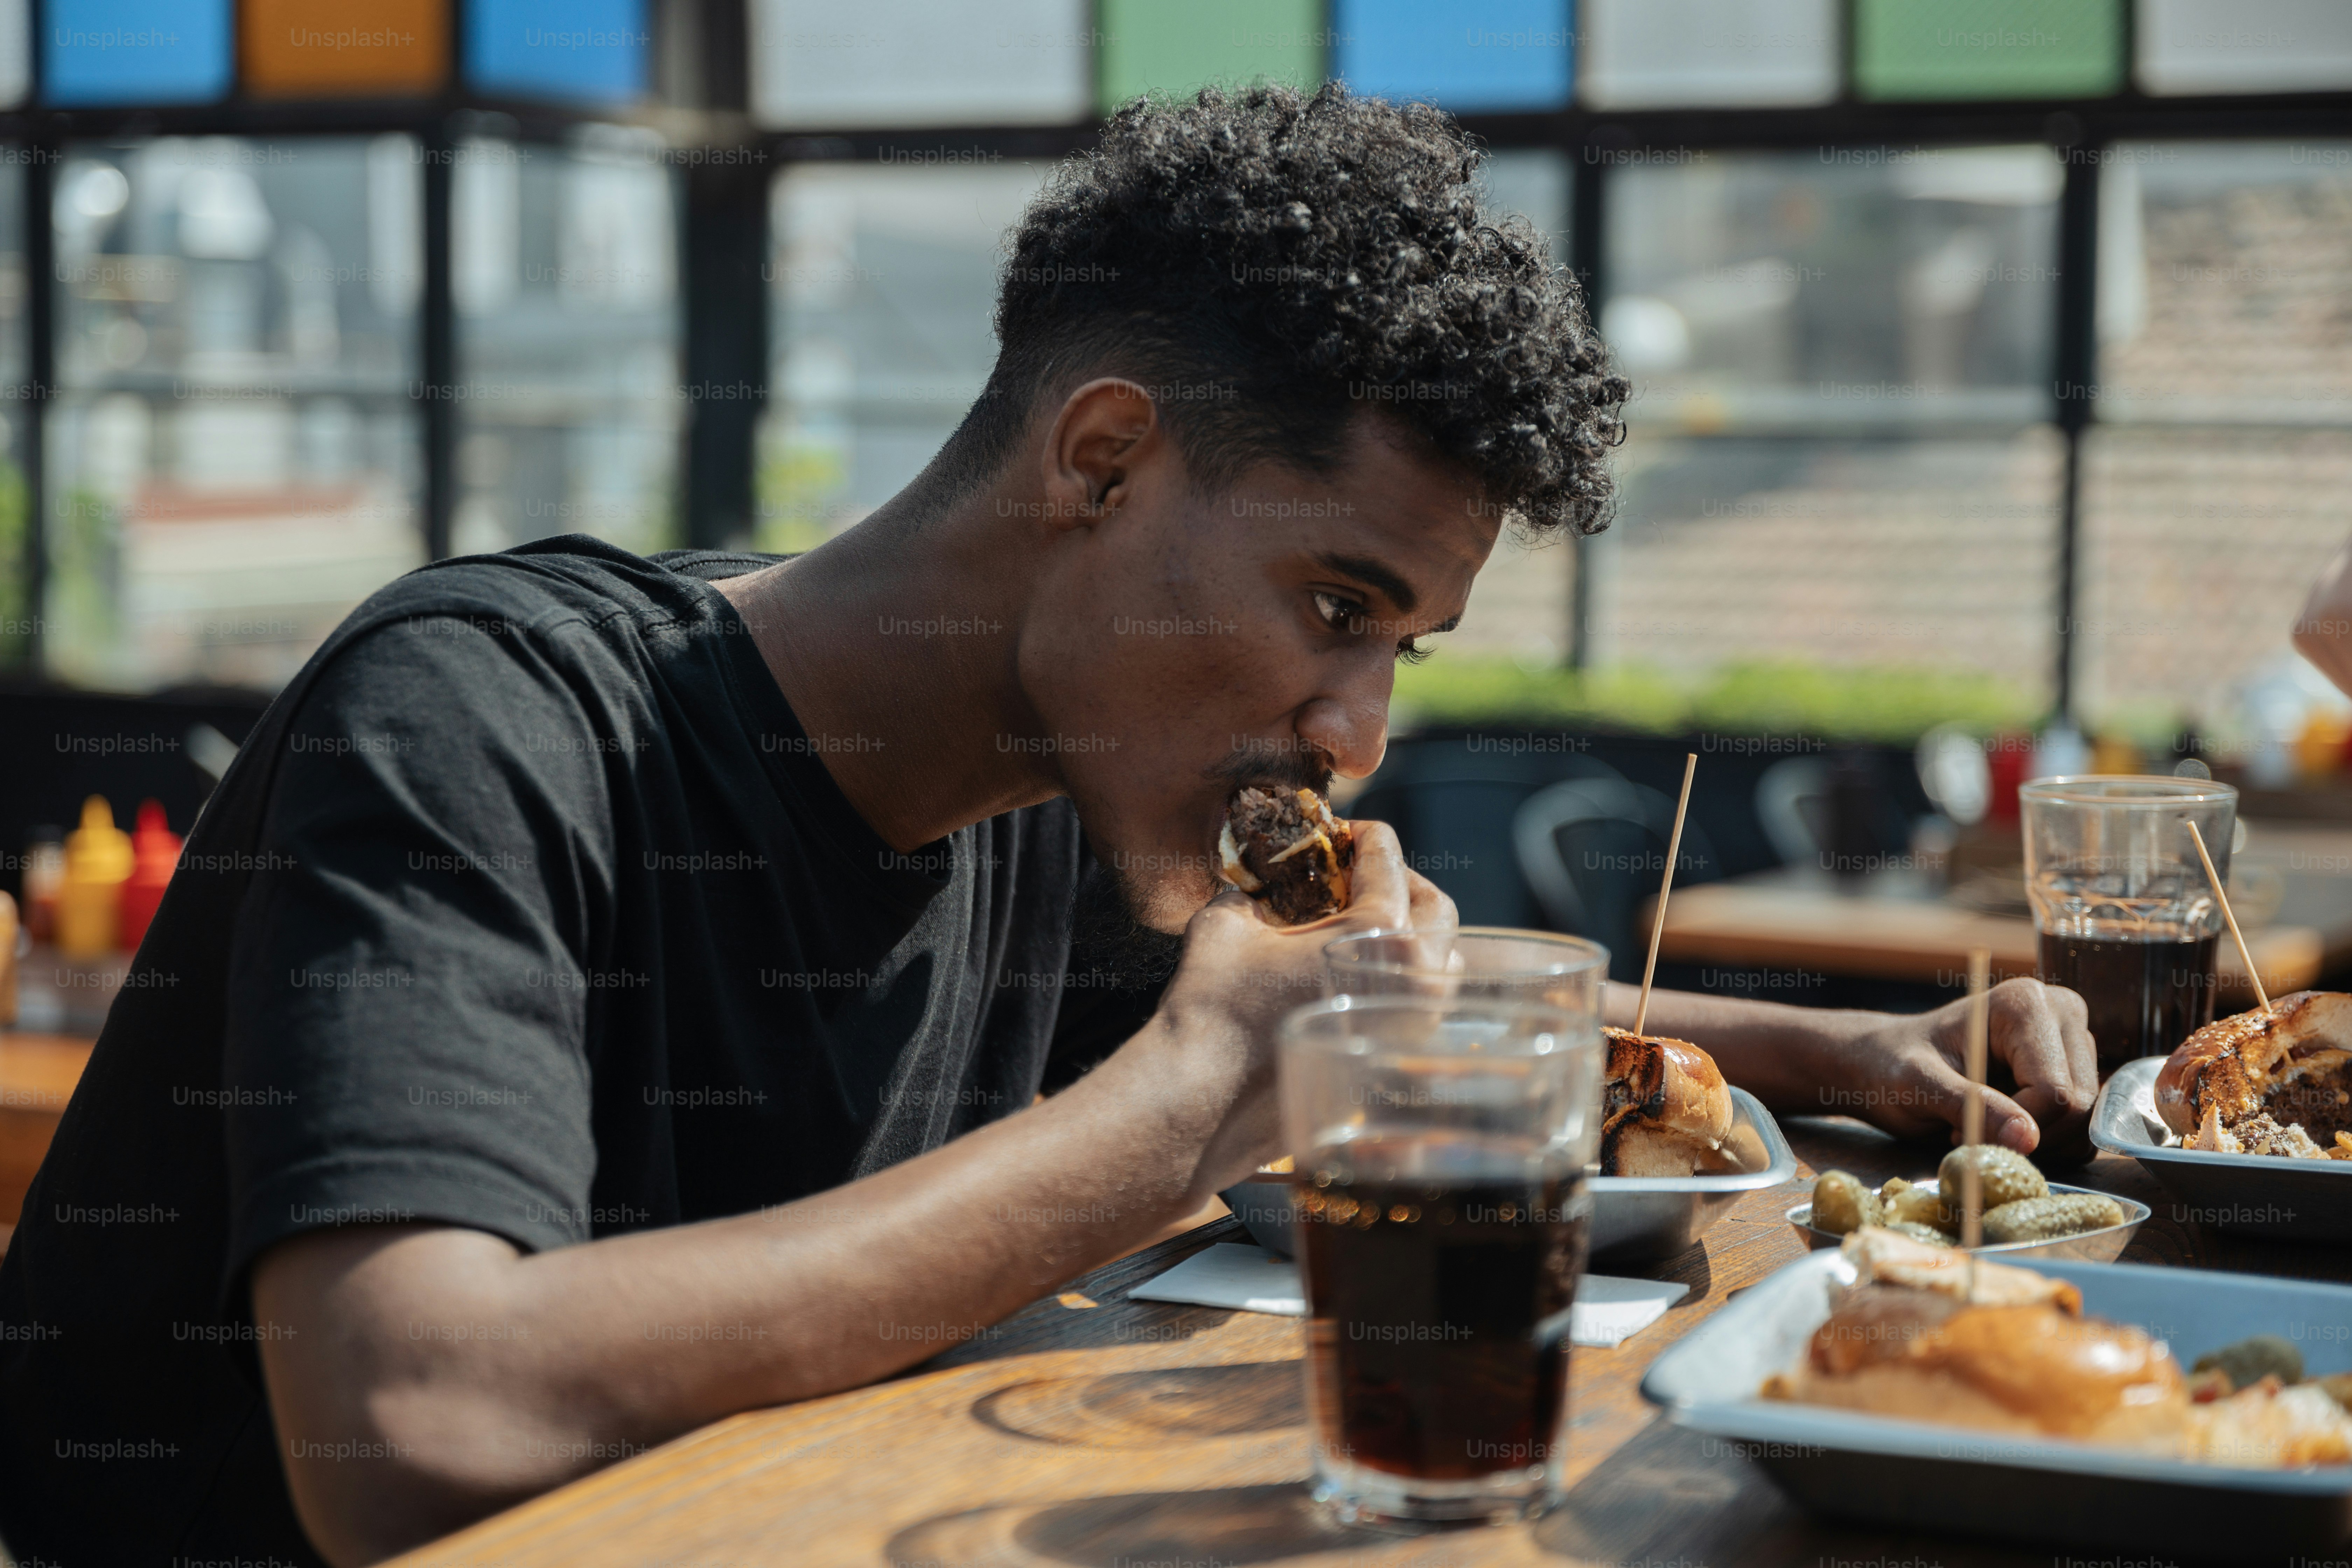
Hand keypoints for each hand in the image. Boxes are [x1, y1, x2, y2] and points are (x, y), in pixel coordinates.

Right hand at [1145, 819, 1456, 1188]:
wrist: (1203, 1103)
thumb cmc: (1212, 1012)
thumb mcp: (1225, 924)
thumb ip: (1252, 891)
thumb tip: (1260, 883)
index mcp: (1378, 935)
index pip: (1388, 862)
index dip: (1365, 837)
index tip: (1346, 834)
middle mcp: (1413, 981)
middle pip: (1436, 909)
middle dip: (1404, 882)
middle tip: (1365, 875)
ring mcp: (1412, 1027)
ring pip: (1443, 962)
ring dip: (1416, 934)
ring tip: (1371, 925)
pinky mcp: (1398, 1062)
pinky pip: (1425, 1008)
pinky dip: (1407, 980)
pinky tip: (1364, 976)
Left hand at [1833, 978, 2098, 1159]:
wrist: (1886, 1063)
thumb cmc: (1893, 1067)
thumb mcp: (1918, 1086)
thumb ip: (1972, 1107)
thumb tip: (2027, 1139)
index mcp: (2026, 1004)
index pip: (2054, 1091)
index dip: (2013, 1124)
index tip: (1961, 1122)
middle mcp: (2062, 1014)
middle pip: (2078, 1107)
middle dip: (2025, 1134)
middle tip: (1969, 1127)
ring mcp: (2073, 1042)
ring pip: (2083, 1122)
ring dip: (2032, 1141)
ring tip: (1981, 1122)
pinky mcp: (2076, 1072)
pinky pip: (2080, 1130)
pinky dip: (2043, 1142)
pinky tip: (2002, 1124)